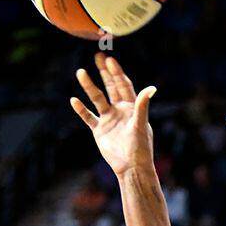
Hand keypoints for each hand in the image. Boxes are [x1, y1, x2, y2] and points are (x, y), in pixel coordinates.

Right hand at [70, 53, 155, 177]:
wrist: (130, 168)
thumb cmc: (140, 148)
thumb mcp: (141, 124)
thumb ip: (142, 106)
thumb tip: (152, 88)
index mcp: (131, 108)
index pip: (123, 85)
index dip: (117, 73)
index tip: (110, 60)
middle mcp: (119, 111)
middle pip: (110, 87)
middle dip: (104, 72)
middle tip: (97, 57)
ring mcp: (109, 120)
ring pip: (97, 99)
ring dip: (89, 86)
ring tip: (80, 72)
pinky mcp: (99, 131)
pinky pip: (88, 117)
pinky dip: (81, 109)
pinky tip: (74, 100)